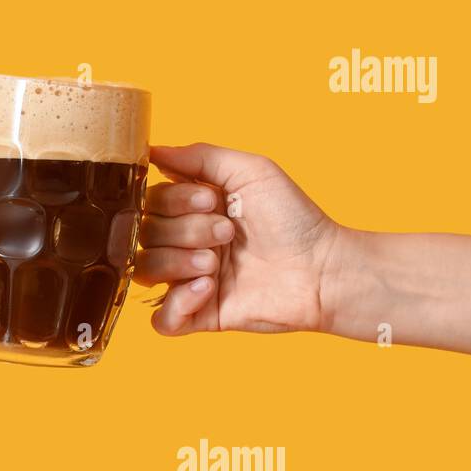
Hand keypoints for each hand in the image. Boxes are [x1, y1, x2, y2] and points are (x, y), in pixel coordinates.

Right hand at [134, 143, 341, 335]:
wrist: (324, 269)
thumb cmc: (294, 218)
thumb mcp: (251, 170)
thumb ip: (200, 157)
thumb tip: (153, 150)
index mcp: (193, 211)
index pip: (151, 202)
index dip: (173, 201)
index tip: (210, 201)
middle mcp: (187, 243)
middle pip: (147, 235)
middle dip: (185, 231)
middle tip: (226, 233)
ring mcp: (191, 280)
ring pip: (147, 272)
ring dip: (177, 262)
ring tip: (215, 263)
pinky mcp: (201, 316)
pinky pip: (162, 320)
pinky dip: (177, 303)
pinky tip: (208, 290)